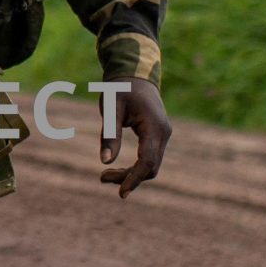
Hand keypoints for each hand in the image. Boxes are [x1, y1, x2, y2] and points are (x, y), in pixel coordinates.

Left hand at [100, 78, 171, 196]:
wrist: (136, 73)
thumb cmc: (121, 88)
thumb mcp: (111, 109)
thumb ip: (109, 135)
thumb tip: (105, 162)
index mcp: (154, 127)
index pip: (147, 161)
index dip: (134, 178)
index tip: (120, 193)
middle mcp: (163, 133)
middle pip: (150, 167)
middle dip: (128, 178)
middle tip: (102, 178)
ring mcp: (162, 136)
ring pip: (151, 165)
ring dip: (131, 174)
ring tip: (105, 175)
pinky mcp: (157, 137)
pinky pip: (149, 158)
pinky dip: (134, 167)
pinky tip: (116, 169)